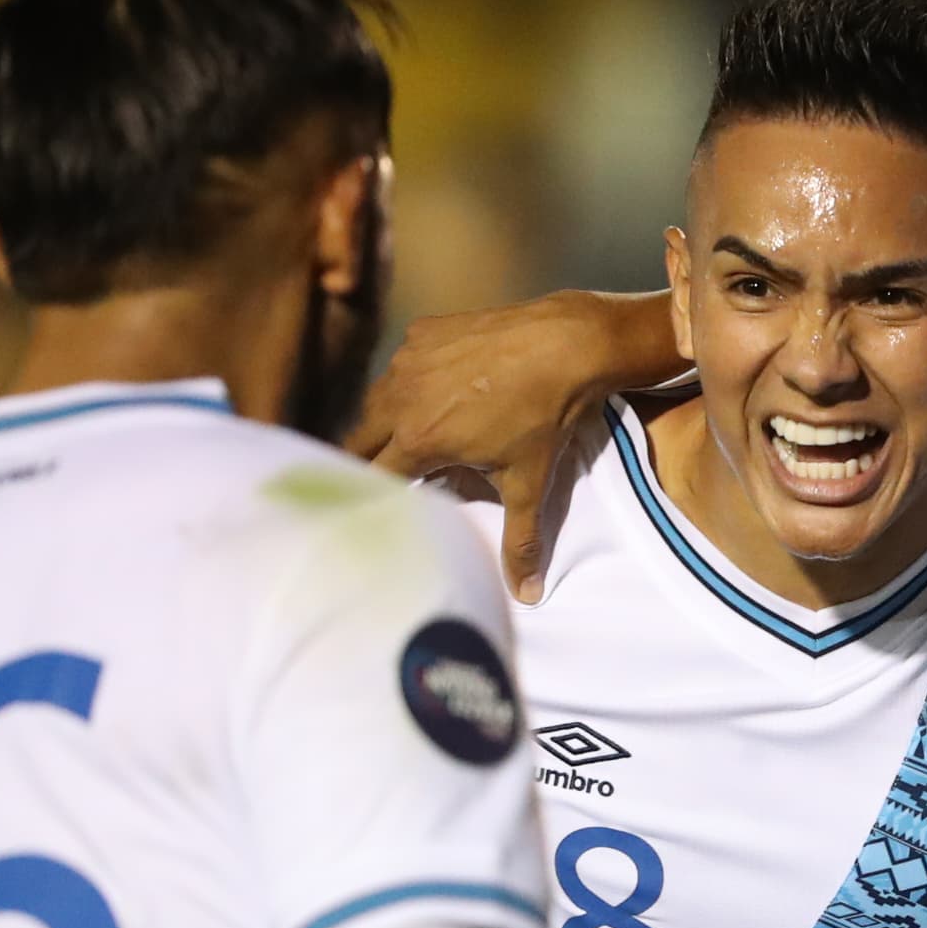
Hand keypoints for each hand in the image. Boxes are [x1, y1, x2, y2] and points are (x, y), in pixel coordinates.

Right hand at [347, 292, 662, 600]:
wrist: (566, 343)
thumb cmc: (545, 415)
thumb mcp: (530, 480)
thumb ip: (521, 540)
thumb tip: (528, 595)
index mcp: (419, 438)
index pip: (373, 477)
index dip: (373, 494)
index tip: (374, 507)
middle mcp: (400, 397)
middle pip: (360, 439)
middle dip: (368, 460)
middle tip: (383, 476)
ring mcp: (408, 359)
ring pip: (376, 400)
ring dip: (385, 420)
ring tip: (407, 436)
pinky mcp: (422, 332)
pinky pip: (400, 364)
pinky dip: (408, 381)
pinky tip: (435, 391)